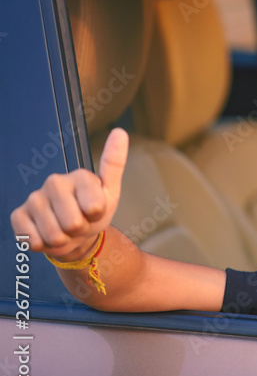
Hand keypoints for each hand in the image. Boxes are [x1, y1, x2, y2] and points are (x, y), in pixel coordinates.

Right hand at [10, 128, 128, 261]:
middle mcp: (54, 182)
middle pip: (74, 223)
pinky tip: (46, 233)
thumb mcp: (111, 192)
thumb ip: (114, 164)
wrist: (73, 235)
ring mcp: (34, 198)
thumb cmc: (93, 213)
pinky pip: (33, 239)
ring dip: (63, 239)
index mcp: (79, 176)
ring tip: (65, 230)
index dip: (97, 216)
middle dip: (80, 230)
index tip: (95, 211)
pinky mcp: (18, 215)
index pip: (95, 207)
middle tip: (79, 224)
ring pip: (54, 234)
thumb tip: (120, 131)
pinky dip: (44, 244)